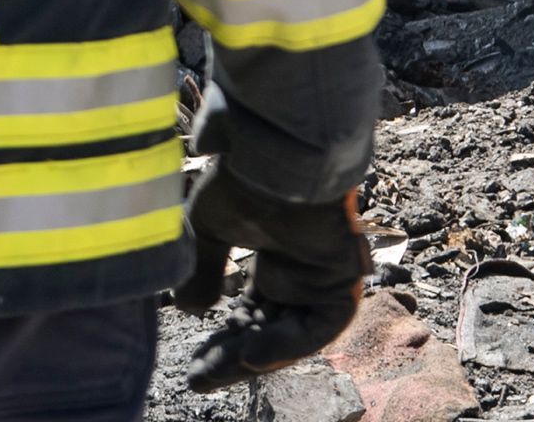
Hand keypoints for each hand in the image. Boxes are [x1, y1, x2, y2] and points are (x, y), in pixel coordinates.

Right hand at [171, 162, 369, 390]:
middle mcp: (301, 274)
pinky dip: (285, 344)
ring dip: (254, 356)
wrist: (274, 156)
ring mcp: (323, 278)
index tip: (195, 363)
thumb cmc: (243, 182)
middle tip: (199, 377)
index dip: (224, 341)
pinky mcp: (343, 280)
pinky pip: (318, 327)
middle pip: (269, 331)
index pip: (252, 315)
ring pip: (292, 335)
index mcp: (276, 261)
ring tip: (217, 370)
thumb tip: (190, 311)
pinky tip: (250, 354)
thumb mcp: (208, 231)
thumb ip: (201, 272)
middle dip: (233, 357)